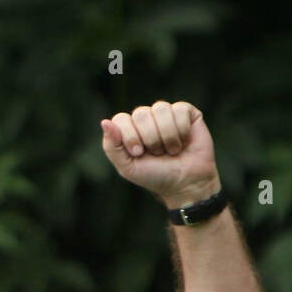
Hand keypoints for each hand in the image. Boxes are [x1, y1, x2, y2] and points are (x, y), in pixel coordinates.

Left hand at [100, 101, 221, 207]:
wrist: (185, 182)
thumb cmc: (154, 176)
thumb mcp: (127, 167)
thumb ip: (112, 146)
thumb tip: (104, 122)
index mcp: (129, 130)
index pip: (121, 119)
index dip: (130, 136)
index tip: (138, 153)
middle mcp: (146, 118)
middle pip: (140, 113)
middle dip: (149, 138)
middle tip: (157, 153)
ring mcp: (166, 114)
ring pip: (160, 109)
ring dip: (166, 135)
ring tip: (171, 149)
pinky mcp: (186, 112)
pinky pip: (180, 109)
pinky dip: (181, 130)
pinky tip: (183, 141)